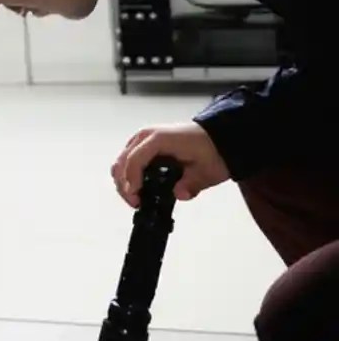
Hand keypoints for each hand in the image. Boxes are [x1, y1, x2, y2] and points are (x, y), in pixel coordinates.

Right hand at [111, 123, 229, 207]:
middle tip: (136, 203)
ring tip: (136, 198)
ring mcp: (142, 140)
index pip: (135, 160)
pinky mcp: (144, 146)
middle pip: (122, 161)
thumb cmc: (212, 151)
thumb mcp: (206, 171)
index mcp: (158, 139)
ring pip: (121, 161)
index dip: (131, 181)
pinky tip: (138, 189)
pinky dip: (128, 176)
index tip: (137, 199)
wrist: (219, 137)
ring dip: (123, 181)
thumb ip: (191, 184)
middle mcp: (145, 137)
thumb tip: (179, 195)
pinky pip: (128, 160)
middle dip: (124, 185)